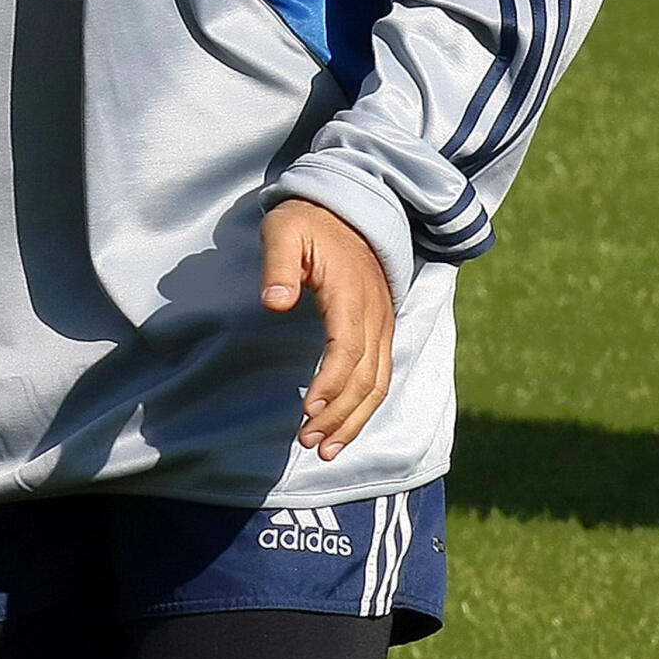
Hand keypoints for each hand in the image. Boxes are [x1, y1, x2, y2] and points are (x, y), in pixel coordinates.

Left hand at [261, 198, 394, 461]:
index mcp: (351, 295)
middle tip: (308, 442)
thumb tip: (275, 304)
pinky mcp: (381, 331)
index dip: (330, 383)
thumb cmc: (307, 222)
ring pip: (378, 384)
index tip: (306, 409)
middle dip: (339, 416)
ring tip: (325, 449)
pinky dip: (365, 407)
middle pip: (366, 378)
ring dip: (354, 420)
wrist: (348, 210)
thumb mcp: (283, 231)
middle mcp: (375, 316)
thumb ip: (279, 266)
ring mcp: (383, 325)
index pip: (348, 349)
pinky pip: (380, 377)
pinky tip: (344, 427)